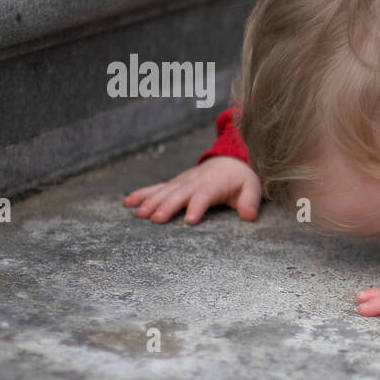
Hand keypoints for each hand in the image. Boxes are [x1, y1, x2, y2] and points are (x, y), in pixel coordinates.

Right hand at [124, 156, 261, 223]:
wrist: (229, 160)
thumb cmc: (241, 179)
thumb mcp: (252, 188)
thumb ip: (250, 201)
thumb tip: (249, 216)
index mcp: (215, 185)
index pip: (206, 195)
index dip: (198, 206)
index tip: (190, 219)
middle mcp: (195, 182)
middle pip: (180, 194)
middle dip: (167, 205)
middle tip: (155, 219)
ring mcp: (183, 182)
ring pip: (165, 191)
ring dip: (151, 201)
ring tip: (139, 214)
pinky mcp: (174, 184)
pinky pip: (156, 188)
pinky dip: (142, 194)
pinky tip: (127, 202)